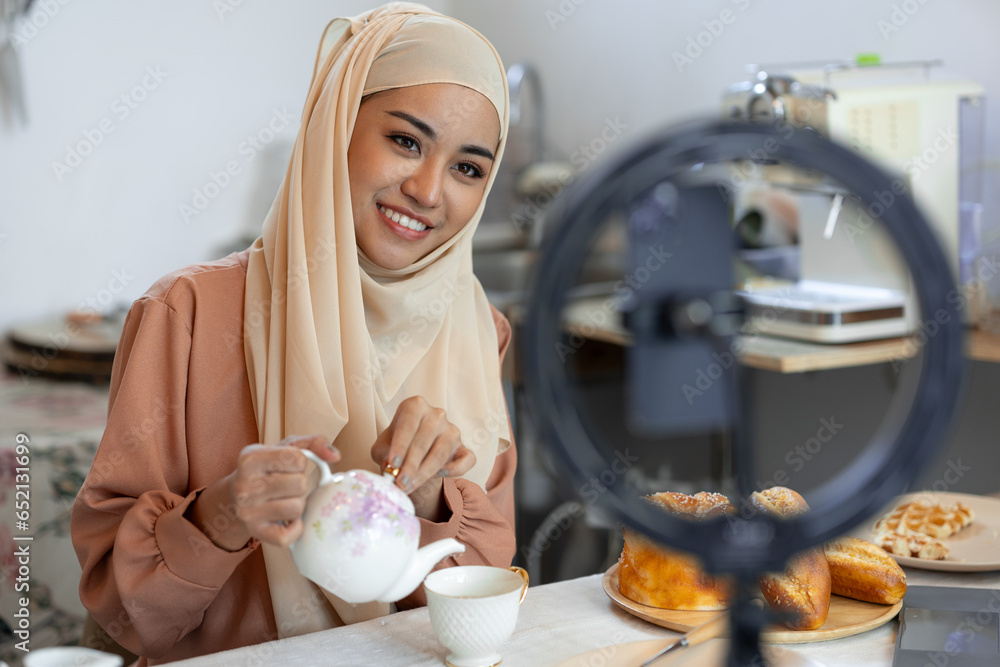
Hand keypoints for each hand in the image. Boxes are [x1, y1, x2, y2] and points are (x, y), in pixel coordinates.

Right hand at [230, 435, 339, 546]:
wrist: (234, 498)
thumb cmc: (266, 469)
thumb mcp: (284, 448)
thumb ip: (313, 443)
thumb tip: (335, 456)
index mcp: (250, 459)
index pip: (298, 459)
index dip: (300, 462)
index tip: (286, 466)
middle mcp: (244, 486)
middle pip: (300, 484)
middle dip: (300, 484)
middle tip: (285, 485)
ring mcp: (248, 512)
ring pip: (297, 508)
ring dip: (297, 503)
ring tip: (284, 499)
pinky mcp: (256, 533)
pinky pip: (289, 536)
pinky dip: (294, 528)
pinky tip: (286, 519)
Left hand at [371, 396, 474, 519]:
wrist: (415, 456)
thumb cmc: (397, 446)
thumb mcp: (383, 447)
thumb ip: (383, 454)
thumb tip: (390, 467)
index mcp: (415, 406)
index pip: (408, 425)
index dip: (400, 445)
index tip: (392, 464)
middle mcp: (436, 415)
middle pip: (424, 441)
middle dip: (410, 465)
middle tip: (400, 483)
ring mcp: (452, 431)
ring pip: (440, 453)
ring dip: (424, 473)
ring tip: (409, 486)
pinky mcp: (464, 448)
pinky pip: (466, 460)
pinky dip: (455, 469)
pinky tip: (441, 475)